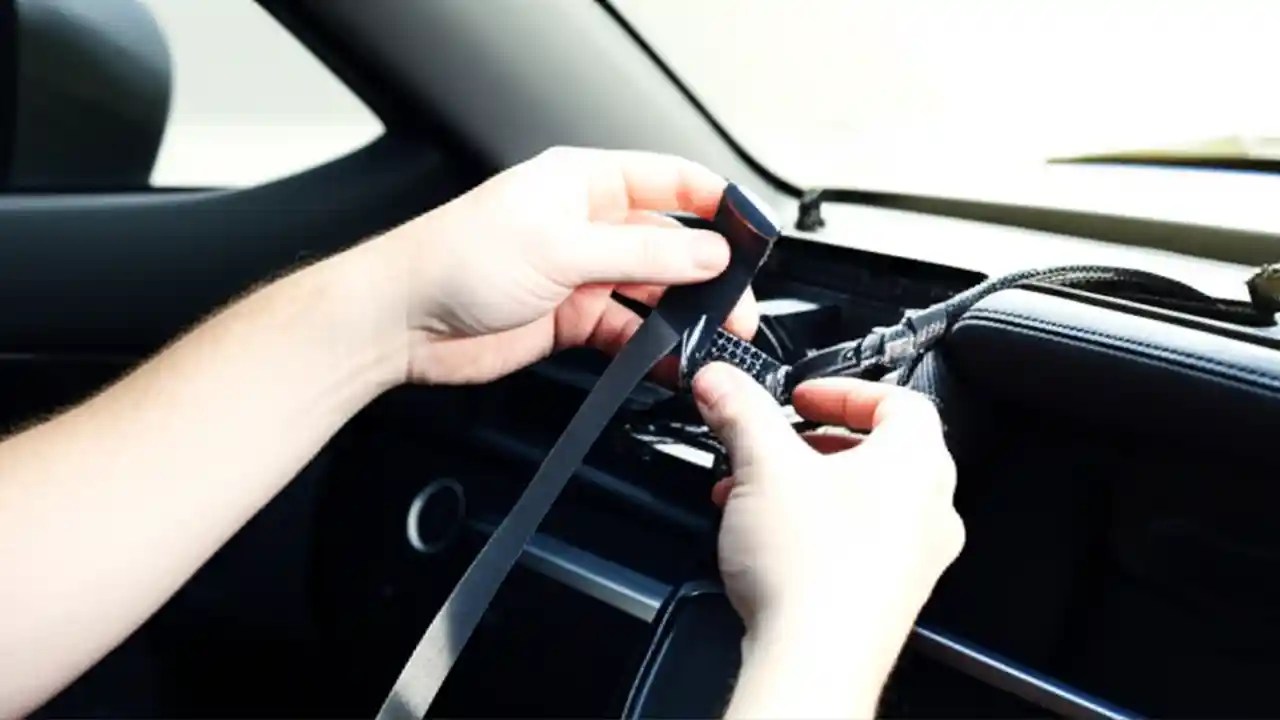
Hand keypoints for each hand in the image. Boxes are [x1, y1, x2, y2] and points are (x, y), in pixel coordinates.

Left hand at [373, 146, 757, 384]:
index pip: (670, 180)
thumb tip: (708, 252)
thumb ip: (644, 252)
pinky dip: (651, 349)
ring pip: (652, 292)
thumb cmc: (457, 259)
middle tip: (738, 306)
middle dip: (708, 273)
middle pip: (669, 243)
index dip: (716, 203)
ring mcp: (579, 274)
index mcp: (584, 183)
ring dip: (683, 316)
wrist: (401, 320)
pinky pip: (627, 332)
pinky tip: (671, 363)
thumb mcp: (563, 247)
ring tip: (713, 340)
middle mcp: (586, 225)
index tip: (753, 233)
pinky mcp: (569, 319)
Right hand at [693, 363, 963, 715]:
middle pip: (877, 451)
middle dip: (812, 442)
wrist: (814, 661)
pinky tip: (764, 538)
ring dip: (804, 485)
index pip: (898, 399)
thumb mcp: (762, 464)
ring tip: (753, 490)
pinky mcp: (889, 595)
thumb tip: (721, 379)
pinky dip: (813, 527)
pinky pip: (856, 543)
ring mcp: (915, 558)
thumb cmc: (811, 570)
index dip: (843, 390)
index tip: (799, 397)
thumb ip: (740, 409)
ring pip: (862, 500)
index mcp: (917, 463)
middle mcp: (930, 509)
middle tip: (773, 442)